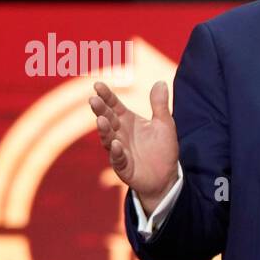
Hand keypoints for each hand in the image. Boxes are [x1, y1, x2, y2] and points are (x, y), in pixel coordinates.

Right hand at [88, 80, 178, 212]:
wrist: (166, 176)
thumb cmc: (162, 149)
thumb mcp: (165, 124)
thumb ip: (160, 105)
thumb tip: (161, 82)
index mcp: (127, 120)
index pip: (114, 105)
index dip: (106, 95)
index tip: (97, 85)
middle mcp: (120, 133)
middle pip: (107, 119)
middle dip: (100, 110)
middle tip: (93, 100)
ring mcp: (119, 149)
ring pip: (108, 138)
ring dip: (104, 130)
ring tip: (101, 120)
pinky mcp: (123, 166)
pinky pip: (118, 158)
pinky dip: (116, 152)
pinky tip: (116, 145)